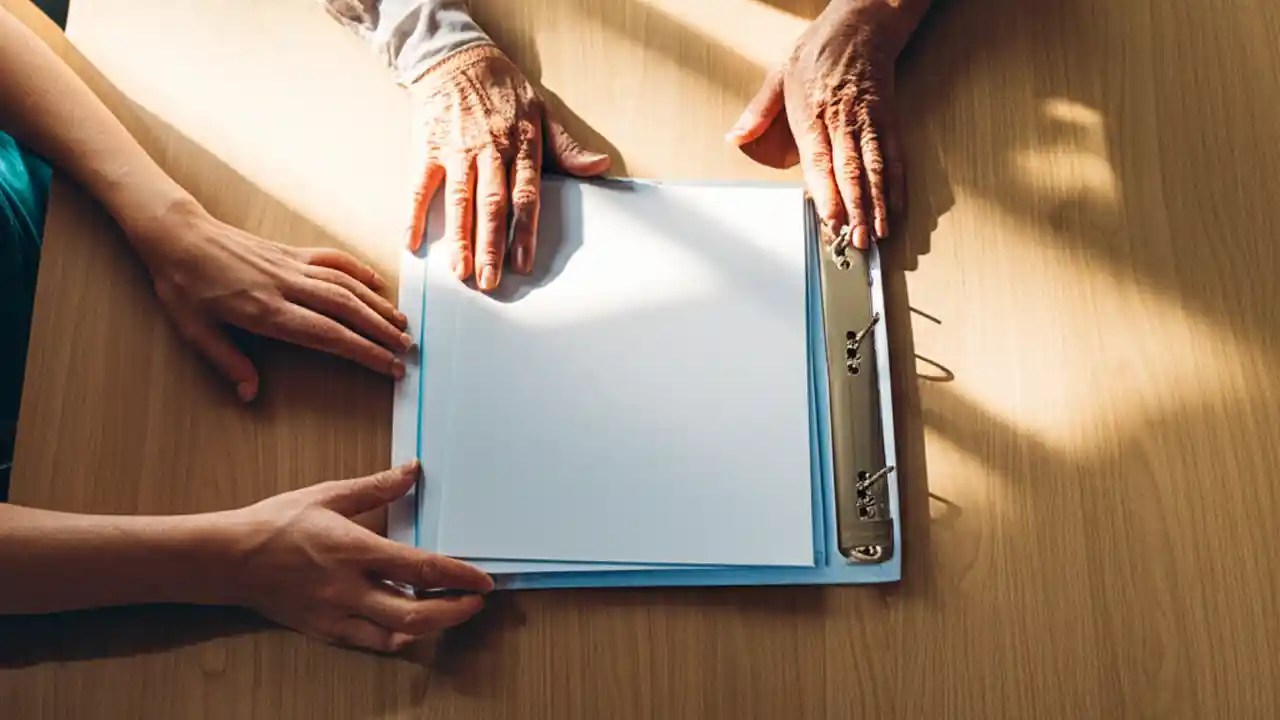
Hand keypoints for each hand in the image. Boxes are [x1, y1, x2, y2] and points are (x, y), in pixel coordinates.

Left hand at [131, 199, 410, 400]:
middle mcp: (287, 286)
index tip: (389, 366)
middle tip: (407, 350)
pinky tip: (376, 284)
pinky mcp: (291, 252)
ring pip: (346, 285)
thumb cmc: (183, 285)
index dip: (363, 352)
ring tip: (401, 325)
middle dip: (382, 331)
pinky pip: (333, 259)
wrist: (178, 234)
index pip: (327, 335)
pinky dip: (359, 270)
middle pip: (347, 309)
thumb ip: (227, 362)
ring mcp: (292, 265)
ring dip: (377, 305)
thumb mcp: (195, 331)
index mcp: (266, 310)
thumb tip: (250, 394)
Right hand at [221, 461, 493, 652]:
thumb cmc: (276, 522)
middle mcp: (348, 588)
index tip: (483, 580)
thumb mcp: (327, 494)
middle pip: (415, 614)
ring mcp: (335, 613)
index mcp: (353, 549)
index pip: (420, 568)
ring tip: (452, 612)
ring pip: (396, 635)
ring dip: (432, 627)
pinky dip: (398, 637)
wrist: (227, 559)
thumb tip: (413, 470)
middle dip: (455, 611)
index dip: (459, 576)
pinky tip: (412, 624)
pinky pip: (371, 643)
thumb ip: (376, 486)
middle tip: (477, 602)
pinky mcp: (324, 630)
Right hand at [407, 43, 610, 291]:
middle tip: (490, 281)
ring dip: (458, 237)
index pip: (525, 195)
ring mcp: (456, 150)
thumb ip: (567, 148)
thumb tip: (600, 167)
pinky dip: (414, 213)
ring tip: (459, 271)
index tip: (523, 262)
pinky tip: (413, 242)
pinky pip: (420, 185)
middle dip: (491, 245)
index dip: (525, 230)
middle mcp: (489, 150)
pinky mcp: (427, 148)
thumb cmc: (503, 90)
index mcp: (520, 145)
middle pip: (491, 204)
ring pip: (459, 200)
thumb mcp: (542, 112)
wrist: (456, 58)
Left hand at [727, 0, 927, 248]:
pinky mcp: (888, 118)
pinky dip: (898, 184)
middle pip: (850, 172)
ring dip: (878, 204)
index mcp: (811, 114)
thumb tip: (736, 136)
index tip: (830, 222)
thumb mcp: (777, 74)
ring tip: (879, 234)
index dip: (827, 195)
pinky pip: (895, 155)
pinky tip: (898, 208)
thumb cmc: (817, 50)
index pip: (819, 162)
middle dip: (855, 211)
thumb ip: (758, 112)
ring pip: (875, 168)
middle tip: (856, 241)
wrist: (861, 22)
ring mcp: (868, 121)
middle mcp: (841, 120)